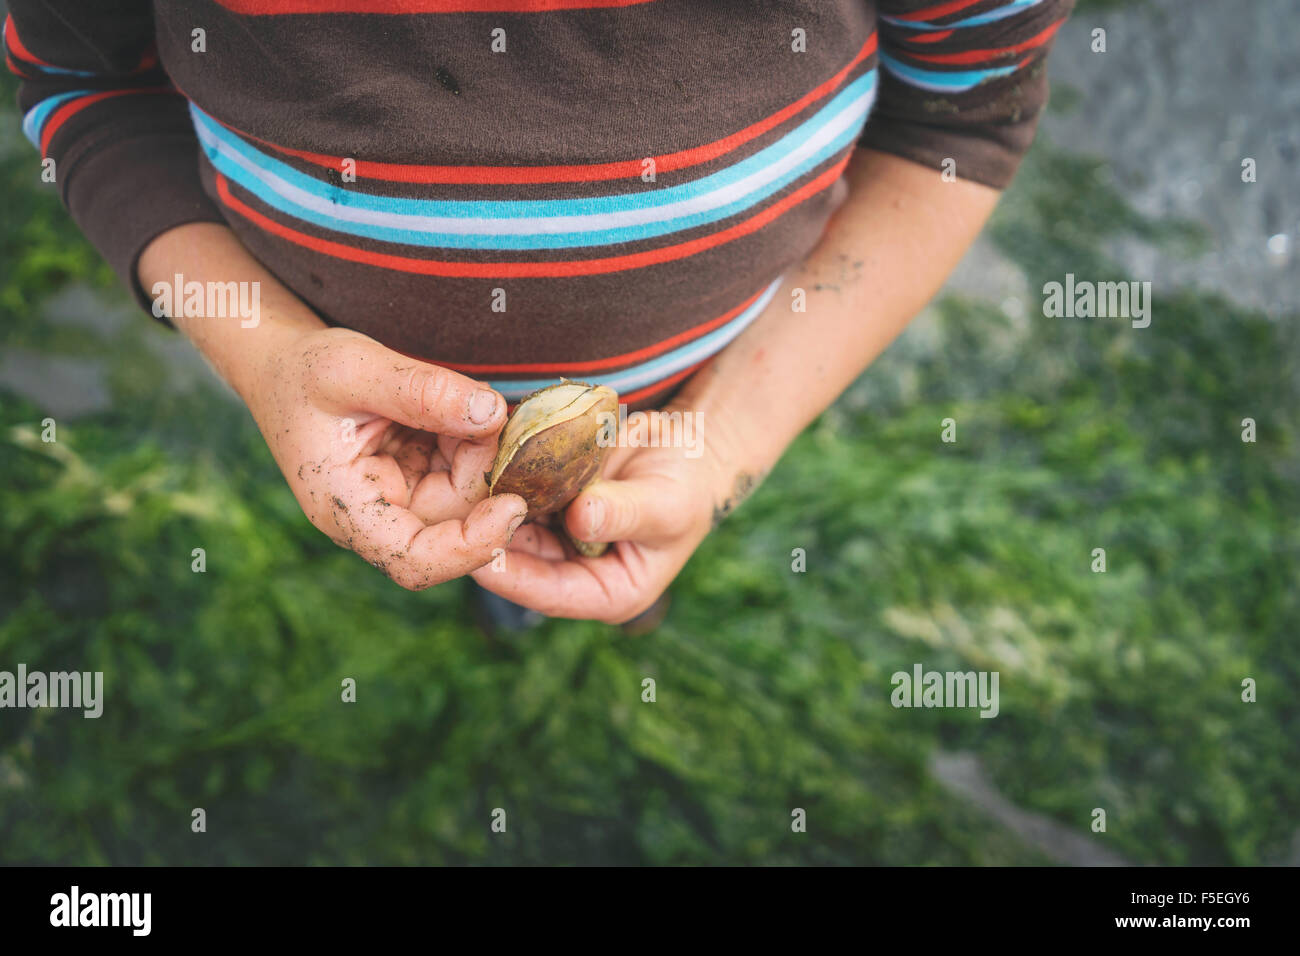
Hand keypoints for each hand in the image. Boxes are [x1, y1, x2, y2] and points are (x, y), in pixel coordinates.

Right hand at [246, 326, 527, 588]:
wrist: (281, 363)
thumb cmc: (302, 370)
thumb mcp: (352, 368)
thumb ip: (420, 391)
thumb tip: (491, 413)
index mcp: (346, 511)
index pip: (416, 562)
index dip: (471, 547)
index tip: (515, 506)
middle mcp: (377, 517)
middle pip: (456, 521)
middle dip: (482, 466)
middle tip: (489, 409)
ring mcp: (400, 499)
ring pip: (468, 493)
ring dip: (480, 448)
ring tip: (463, 398)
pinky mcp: (418, 477)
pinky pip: (462, 469)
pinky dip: (472, 438)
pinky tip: (460, 405)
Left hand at [472, 404, 755, 622]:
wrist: (686, 446)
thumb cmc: (687, 484)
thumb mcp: (665, 502)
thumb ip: (625, 512)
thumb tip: (581, 518)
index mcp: (608, 592)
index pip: (551, 593)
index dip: (513, 578)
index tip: (480, 557)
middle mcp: (574, 571)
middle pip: (522, 562)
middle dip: (490, 538)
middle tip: (455, 516)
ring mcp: (556, 536)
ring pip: (511, 527)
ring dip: (487, 507)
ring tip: (457, 487)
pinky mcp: (545, 503)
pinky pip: (515, 494)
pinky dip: (499, 479)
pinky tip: (476, 461)